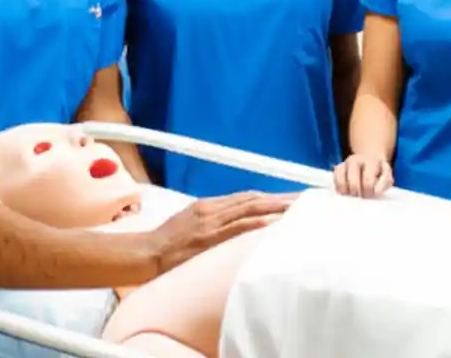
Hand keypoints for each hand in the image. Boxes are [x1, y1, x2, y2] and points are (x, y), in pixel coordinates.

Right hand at [147, 191, 293, 274]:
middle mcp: (212, 210)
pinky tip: (271, 221)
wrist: (146, 253)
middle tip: (304, 198)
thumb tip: (234, 224)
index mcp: (209, 206)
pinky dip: (254, 222)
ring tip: (297, 207)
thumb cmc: (167, 243)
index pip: (247, 198)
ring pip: (248, 209)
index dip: (270, 197)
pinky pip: (235, 228)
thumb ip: (213, 222)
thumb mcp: (190, 223)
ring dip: (274, 207)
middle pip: (253, 199)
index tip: (291, 198)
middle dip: (279, 198)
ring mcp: (210, 223)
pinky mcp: (207, 237)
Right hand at [333, 154, 393, 197]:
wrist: (369, 160)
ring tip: (355, 196)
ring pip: (341, 182)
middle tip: (363, 197)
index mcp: (370, 161)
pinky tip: (348, 192)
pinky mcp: (337, 169)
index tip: (372, 195)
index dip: (369, 192)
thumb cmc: (378, 172)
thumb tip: (375, 192)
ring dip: (348, 193)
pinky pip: (335, 182)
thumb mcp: (387, 175)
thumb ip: (384, 182)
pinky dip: (340, 190)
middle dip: (358, 194)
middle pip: (353, 183)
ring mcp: (344, 164)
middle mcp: (355, 160)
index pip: (367, 182)